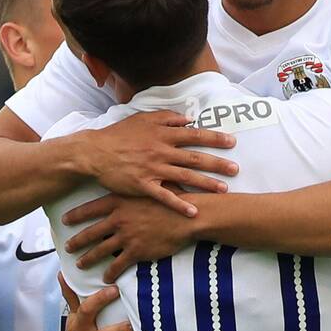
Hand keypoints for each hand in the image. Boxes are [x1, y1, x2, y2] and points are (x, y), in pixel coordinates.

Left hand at [62, 192, 196, 283]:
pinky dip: (110, 273)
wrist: (189, 215)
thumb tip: (133, 180)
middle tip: (67, 247)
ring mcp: (126, 236)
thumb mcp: (151, 186)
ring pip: (100, 251)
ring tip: (79, 265)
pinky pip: (118, 265)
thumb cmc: (174, 198)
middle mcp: (118, 219)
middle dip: (76, 241)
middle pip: (91, 232)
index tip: (64, 220)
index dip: (76, 215)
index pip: (90, 209)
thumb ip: (137, 186)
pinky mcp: (137, 251)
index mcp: (120, 201)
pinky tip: (106, 278)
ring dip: (88, 259)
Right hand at [86, 110, 237, 217]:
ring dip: (206, 183)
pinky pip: (165, 196)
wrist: (95, 152)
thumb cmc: (118, 135)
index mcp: (162, 134)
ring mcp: (153, 169)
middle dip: (218, 163)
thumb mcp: (142, 119)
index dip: (214, 138)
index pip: (194, 135)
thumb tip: (188, 118)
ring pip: (185, 176)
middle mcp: (161, 151)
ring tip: (224, 190)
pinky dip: (179, 205)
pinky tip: (193, 212)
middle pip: (195, 157)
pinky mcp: (143, 185)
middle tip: (236, 169)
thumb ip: (166, 118)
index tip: (231, 142)